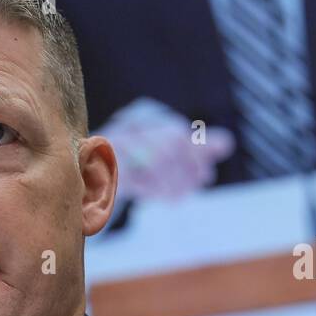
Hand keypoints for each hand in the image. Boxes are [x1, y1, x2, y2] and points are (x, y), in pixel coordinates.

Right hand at [99, 97, 234, 201]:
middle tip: (197, 186)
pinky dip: (151, 190)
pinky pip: (132, 178)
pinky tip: (163, 199)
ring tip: (178, 198)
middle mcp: (122, 126)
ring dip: (171, 183)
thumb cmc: (133, 170)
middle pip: (168, 145)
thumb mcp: (168, 159)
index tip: (205, 176)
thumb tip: (227, 143)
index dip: (196, 155)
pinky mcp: (97, 169)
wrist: (88, 189)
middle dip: (186, 170)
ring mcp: (107, 147)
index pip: (176, 132)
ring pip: (153, 161)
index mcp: (141, 116)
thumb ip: (195, 149)